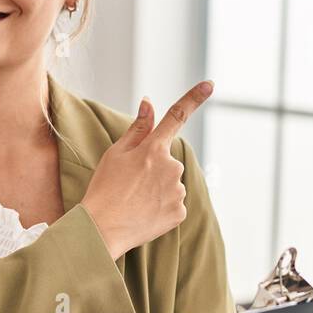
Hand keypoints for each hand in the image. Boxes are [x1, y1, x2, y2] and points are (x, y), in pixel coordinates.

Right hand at [79, 80, 213, 258]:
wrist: (102, 229)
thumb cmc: (104, 188)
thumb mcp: (116, 153)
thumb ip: (138, 128)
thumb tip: (149, 103)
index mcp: (154, 149)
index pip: (176, 116)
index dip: (194, 98)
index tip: (210, 84)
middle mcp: (172, 167)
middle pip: (168, 161)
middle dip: (154, 168)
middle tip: (130, 183)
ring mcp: (178, 191)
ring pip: (172, 184)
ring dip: (158, 189)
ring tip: (135, 201)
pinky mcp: (180, 212)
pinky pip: (174, 204)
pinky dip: (161, 208)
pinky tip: (144, 213)